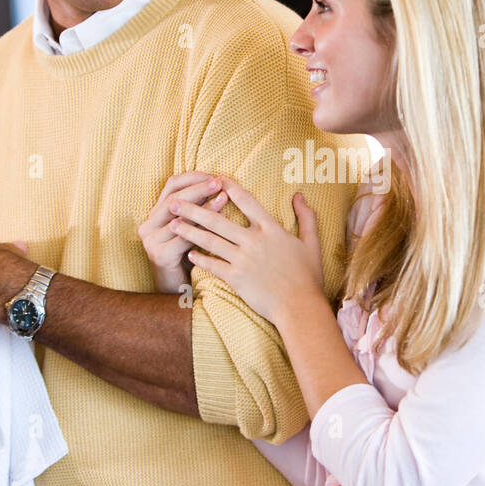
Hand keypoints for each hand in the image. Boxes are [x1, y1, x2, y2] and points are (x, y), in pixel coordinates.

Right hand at [138, 172, 229, 293]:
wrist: (175, 289)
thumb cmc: (187, 256)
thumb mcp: (190, 229)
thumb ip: (197, 210)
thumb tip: (221, 186)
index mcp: (154, 213)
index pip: (171, 185)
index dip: (192, 177)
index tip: (214, 175)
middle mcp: (148, 224)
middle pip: (174, 198)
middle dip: (199, 189)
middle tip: (219, 183)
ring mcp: (151, 240)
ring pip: (180, 218)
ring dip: (204, 207)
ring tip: (223, 199)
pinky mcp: (159, 255)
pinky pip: (184, 239)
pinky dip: (202, 229)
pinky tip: (220, 224)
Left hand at [169, 175, 324, 325]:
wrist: (300, 306)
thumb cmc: (307, 276)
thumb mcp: (311, 243)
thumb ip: (306, 217)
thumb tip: (300, 195)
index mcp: (271, 229)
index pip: (247, 201)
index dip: (229, 188)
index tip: (215, 179)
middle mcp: (254, 241)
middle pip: (218, 219)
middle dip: (194, 209)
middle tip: (174, 202)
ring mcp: (243, 259)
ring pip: (210, 241)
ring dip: (189, 231)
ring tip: (173, 224)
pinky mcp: (236, 278)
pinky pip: (213, 265)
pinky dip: (199, 259)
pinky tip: (189, 254)